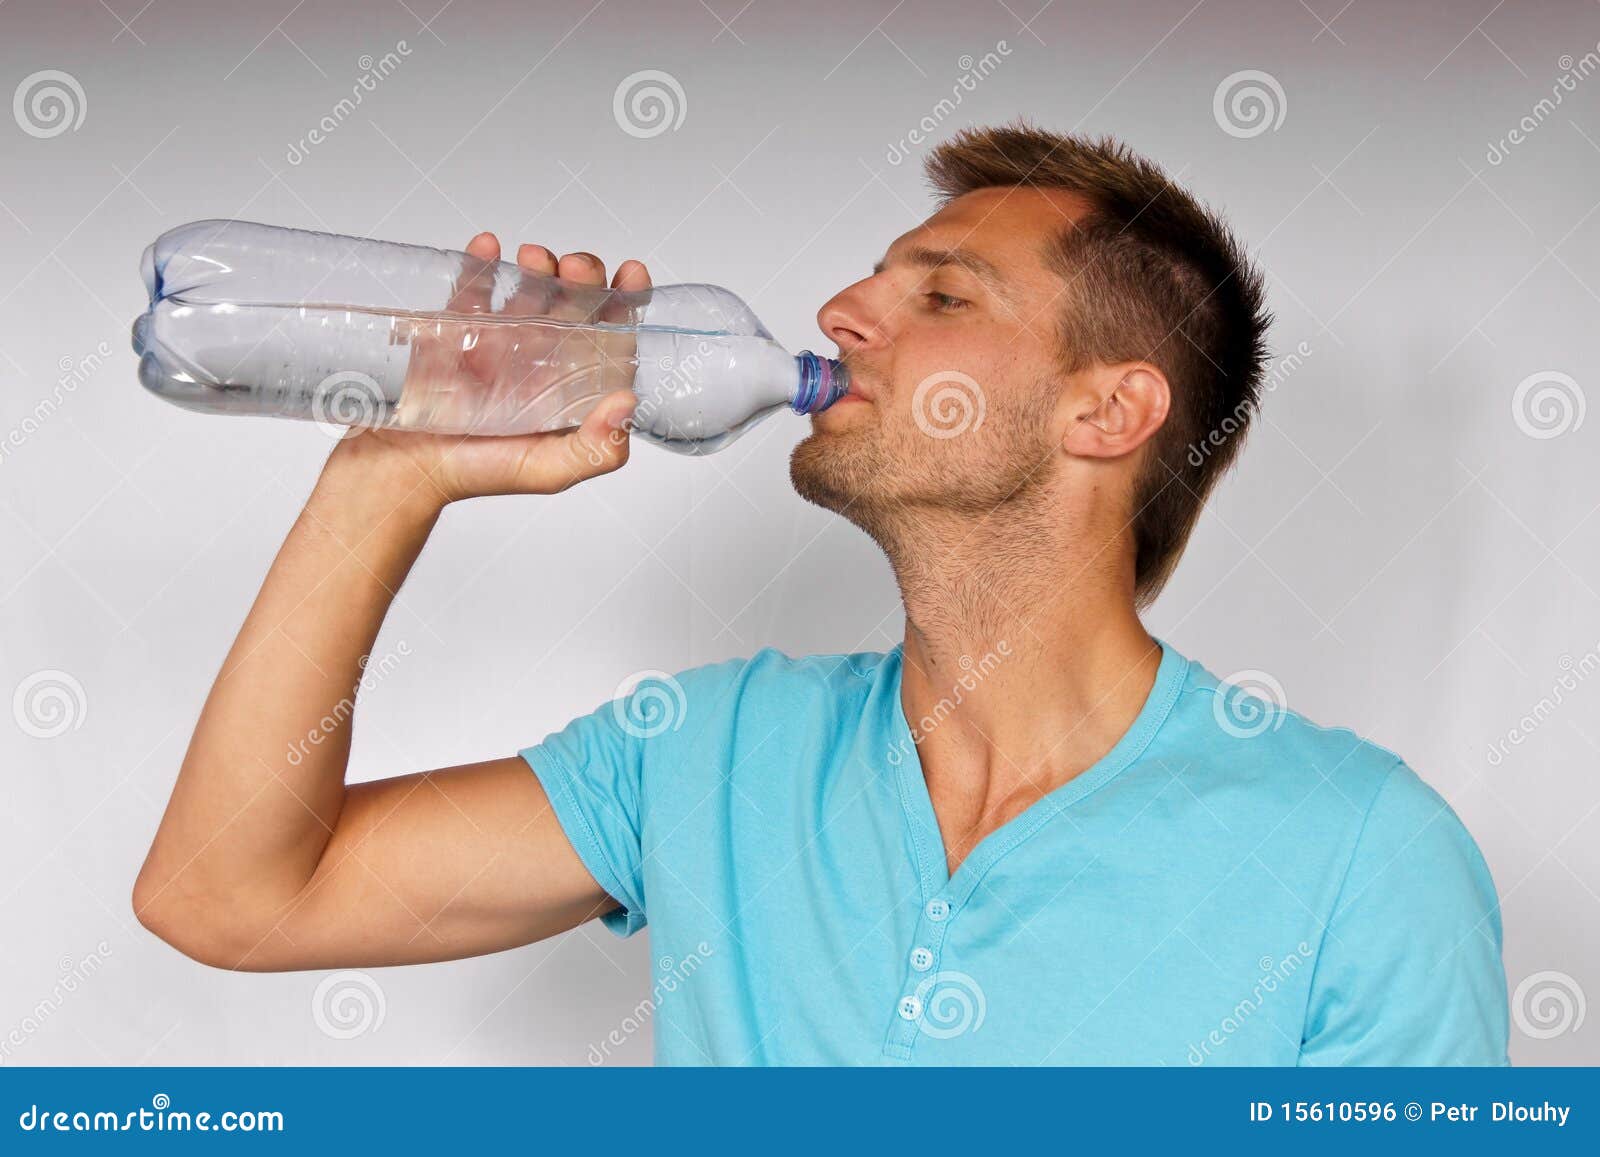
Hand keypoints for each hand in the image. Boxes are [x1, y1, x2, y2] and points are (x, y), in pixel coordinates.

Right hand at [326, 233, 651, 504]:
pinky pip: (472, 284)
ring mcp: (498, 338)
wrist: (403, 469)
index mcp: (570, 385)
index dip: (626, 302)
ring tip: (536, 257)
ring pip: (530, 286)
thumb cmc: (477, 472)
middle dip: (583, 276)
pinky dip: (481, 261)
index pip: (610, 335)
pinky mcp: (455, 326)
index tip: (631, 272)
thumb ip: (596, 448)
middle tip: (576, 267)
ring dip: (539, 264)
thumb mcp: (549, 471)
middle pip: (575, 301)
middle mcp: (541, 357)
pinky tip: (490, 247)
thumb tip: (627, 402)